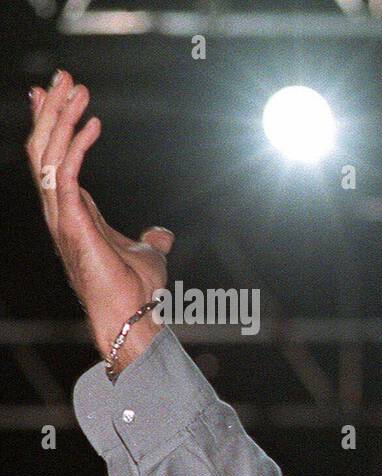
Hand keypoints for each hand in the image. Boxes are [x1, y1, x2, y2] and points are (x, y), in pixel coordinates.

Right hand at [26, 70, 172, 367]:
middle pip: (43, 149)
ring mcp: (60, 216)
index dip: (53, 127)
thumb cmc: (136, 291)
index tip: (53, 96)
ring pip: (47, 153)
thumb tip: (162, 233)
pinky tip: (93, 122)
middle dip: (51, 110)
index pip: (54, 160)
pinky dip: (77, 143)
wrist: (133, 317)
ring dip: (60, 117)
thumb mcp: (148, 254)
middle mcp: (59, 211)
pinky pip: (66, 172)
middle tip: (62, 78)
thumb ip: (151, 239)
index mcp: (72, 212)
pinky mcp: (71, 222)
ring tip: (74, 87)